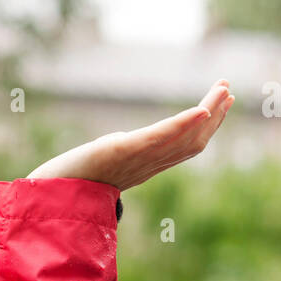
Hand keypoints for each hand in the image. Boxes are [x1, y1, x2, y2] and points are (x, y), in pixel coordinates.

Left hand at [26, 80, 234, 190]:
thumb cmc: (75, 177)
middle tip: (229, 89)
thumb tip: (122, 145)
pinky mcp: (122, 150)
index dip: (210, 125)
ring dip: (208, 113)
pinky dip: (182, 125)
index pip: (188, 146)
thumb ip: (122, 153)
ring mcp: (137, 158)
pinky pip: (159, 138)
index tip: (224, 101)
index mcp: (147, 165)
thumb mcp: (106, 159)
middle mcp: (148, 164)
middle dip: (215, 115)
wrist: (51, 191)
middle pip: (194, 141)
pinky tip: (200, 111)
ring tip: (223, 90)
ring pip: (184, 138)